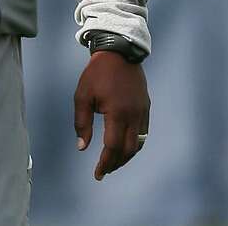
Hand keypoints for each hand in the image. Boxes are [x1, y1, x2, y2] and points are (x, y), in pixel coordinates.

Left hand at [73, 52, 150, 180]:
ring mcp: (142, 112)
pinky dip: (134, 144)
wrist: (118, 53)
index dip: (105, 163)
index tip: (98, 174)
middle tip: (104, 170)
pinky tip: (124, 146)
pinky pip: (143, 133)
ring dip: (126, 156)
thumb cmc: (96, 74)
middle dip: (116, 163)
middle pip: (128, 150)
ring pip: (138, 143)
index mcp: (117, 113)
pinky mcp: (146, 107)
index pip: (112, 147)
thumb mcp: (82, 96)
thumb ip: (82, 123)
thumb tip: (82, 147)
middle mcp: (133, 116)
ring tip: (113, 162)